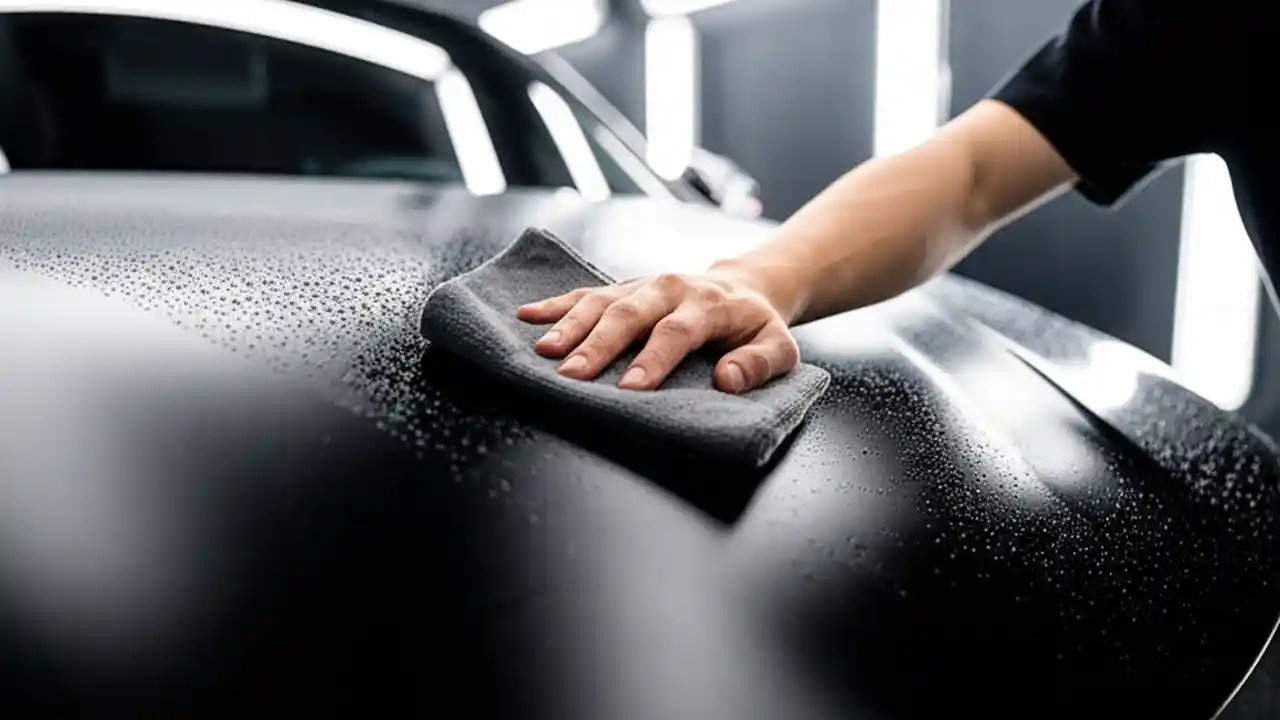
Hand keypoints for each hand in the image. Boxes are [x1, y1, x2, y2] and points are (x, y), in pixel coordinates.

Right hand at [516, 270, 798, 393]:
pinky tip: (526, 315)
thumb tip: (728, 379)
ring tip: (544, 351)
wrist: (745, 286)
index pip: (677, 331)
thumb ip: (759, 363)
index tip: (632, 388)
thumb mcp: (779, 348)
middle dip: (599, 345)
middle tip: (572, 375)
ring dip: (570, 325)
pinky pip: (586, 293)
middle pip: (630, 314)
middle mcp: (670, 288)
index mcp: (709, 304)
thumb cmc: (757, 326)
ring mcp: (642, 286)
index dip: (654, 359)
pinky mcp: (623, 288)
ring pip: (602, 301)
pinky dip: (556, 304)